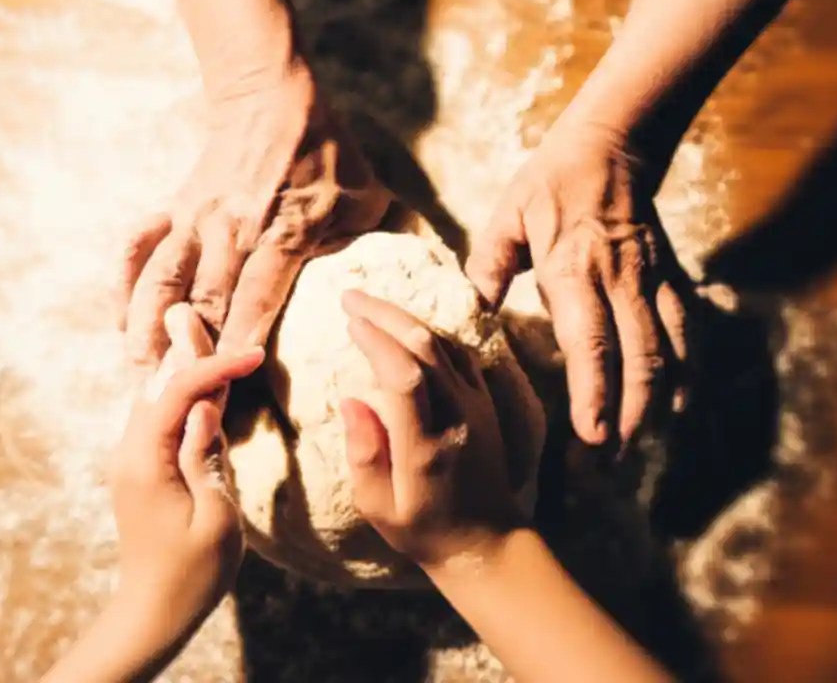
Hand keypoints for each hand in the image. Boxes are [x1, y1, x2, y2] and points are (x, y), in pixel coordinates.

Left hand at [107, 312, 262, 621]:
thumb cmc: (192, 573)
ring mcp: (131, 461)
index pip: (179, 393)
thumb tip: (204, 406)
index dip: (215, 366)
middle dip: (186, 350)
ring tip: (192, 328)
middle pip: (158, 386)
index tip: (253, 355)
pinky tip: (194, 382)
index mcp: (146, 461)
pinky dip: (178, 395)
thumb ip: (206, 456)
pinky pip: (158, 419)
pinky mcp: (140, 470)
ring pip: (155, 399)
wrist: (154, 611)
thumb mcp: (214, 517)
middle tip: (195, 309)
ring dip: (181, 369)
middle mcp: (129, 453)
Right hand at [119, 68, 391, 362]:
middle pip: (205, 297)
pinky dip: (126, 282)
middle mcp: (235, 228)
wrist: (270, 94)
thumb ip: (376, 246)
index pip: (258, 294)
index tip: (229, 376)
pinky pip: (141, 247)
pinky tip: (120, 320)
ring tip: (140, 368)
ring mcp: (199, 218)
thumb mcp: (365, 197)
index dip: (241, 335)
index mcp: (286, 230)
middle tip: (179, 395)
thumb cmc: (327, 152)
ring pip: (163, 278)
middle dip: (190, 347)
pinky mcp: (175, 208)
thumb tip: (403, 292)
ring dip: (148, 325)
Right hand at [337, 290, 522, 570]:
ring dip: (406, 318)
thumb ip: (363, 454)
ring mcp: (476, 406)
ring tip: (371, 303)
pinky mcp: (485, 403)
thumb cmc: (424, 530)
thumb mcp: (378, 508)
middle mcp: (457, 417)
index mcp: (426, 446)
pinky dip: (431, 332)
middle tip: (350, 295)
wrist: (487, 542)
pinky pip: (460, 354)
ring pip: (444, 345)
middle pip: (425, 348)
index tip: (350, 321)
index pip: (405, 377)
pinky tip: (407, 325)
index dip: (378, 342)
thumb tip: (351, 398)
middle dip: (385, 314)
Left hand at [465, 130, 689, 447]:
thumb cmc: (550, 184)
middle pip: (637, 360)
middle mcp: (619, 282)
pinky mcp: (673, 279)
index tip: (592, 436)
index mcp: (572, 270)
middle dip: (628, 416)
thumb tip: (465, 316)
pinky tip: (680, 407)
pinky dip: (689, 372)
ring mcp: (652, 282)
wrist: (613, 143)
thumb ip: (487, 269)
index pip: (590, 341)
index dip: (595, 391)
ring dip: (657, 404)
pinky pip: (688, 332)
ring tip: (637, 447)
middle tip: (609, 462)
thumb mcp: (507, 218)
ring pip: (669, 352)